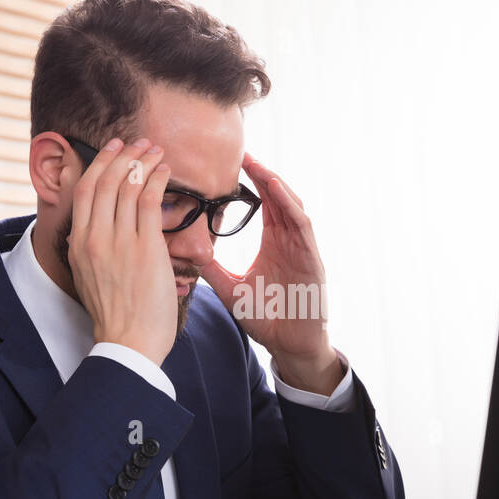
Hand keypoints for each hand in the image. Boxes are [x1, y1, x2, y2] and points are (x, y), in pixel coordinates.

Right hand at [63, 137, 176, 366]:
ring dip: (143, 162)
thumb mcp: (89, 276)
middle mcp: (95, 237)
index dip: (100, 164)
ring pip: (128, 186)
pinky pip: (150, 201)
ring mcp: (119, 241)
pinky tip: (165, 171)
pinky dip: (157, 180)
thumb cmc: (116, 316)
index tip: (113, 149)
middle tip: (138, 143)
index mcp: (79, 244)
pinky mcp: (145, 248)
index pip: (85, 190)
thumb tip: (95, 228)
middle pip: (106, 181)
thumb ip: (92, 248)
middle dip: (123, 155)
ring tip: (155, 151)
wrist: (128, 343)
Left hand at [201, 153, 342, 393]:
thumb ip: (212, 269)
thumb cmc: (267, 319)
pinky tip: (276, 190)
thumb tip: (185, 252)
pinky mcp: (312, 258)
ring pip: (291, 205)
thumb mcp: (231, 289)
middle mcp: (289, 240)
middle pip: (277, 197)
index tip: (231, 163)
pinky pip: (302, 225)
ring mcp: (303, 247)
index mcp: (273, 243)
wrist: (289, 346)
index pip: (263, 204)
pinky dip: (291, 205)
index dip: (250, 182)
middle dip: (261, 174)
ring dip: (276, 184)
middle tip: (242, 152)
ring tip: (258, 165)